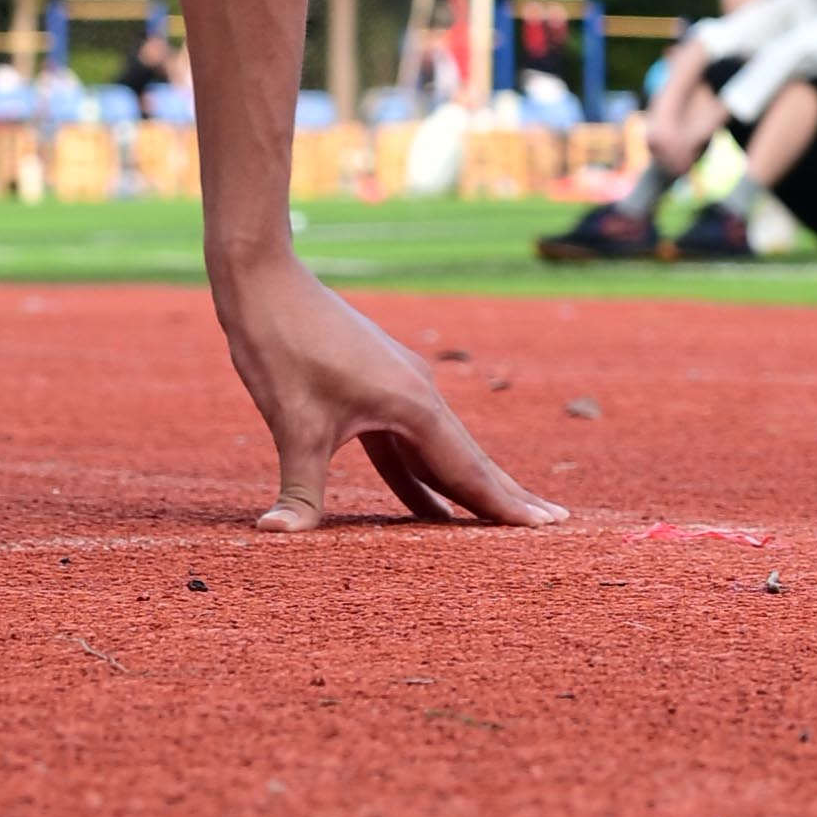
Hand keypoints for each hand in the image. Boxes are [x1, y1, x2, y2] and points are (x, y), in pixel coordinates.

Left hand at [216, 252, 563, 531]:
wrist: (264, 280)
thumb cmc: (283, 345)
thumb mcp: (293, 424)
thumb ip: (299, 490)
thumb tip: (276, 536)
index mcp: (414, 403)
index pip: (468, 469)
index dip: (505, 504)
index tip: (549, 526)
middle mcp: (418, 393)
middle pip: (469, 458)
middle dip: (505, 496)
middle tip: (552, 525)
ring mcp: (399, 387)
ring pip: (441, 451)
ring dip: (467, 488)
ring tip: (504, 520)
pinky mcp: (376, 386)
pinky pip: (409, 444)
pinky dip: (424, 476)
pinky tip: (431, 507)